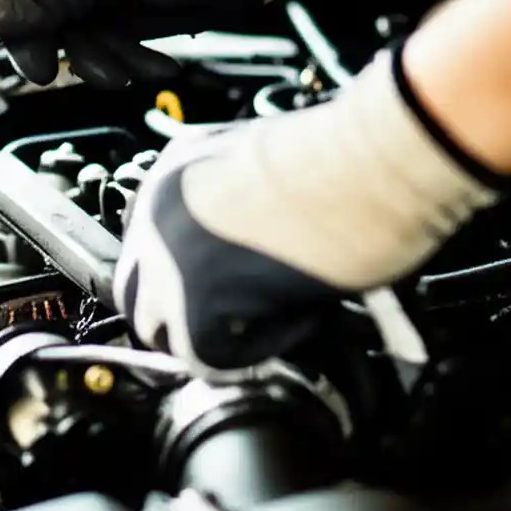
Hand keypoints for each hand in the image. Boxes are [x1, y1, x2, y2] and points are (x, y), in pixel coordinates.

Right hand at [0, 0, 362, 87]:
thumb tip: (2, 22)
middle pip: (35, 0)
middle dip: (47, 40)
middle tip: (48, 74)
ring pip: (76, 30)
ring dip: (95, 58)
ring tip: (126, 72)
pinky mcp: (144, 3)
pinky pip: (115, 41)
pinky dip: (129, 59)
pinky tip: (154, 65)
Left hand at [111, 49, 500, 374]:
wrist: (374, 159)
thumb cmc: (350, 154)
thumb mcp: (268, 165)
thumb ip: (238, 206)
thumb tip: (247, 252)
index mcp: (173, 172)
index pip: (149, 244)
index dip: (187, 273)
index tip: (229, 286)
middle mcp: (157, 211)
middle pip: (137, 288)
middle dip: (183, 311)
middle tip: (242, 316)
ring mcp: (166, 258)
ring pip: (159, 328)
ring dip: (214, 333)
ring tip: (280, 311)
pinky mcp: (192, 302)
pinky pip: (206, 357)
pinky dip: (258, 348)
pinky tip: (304, 313)